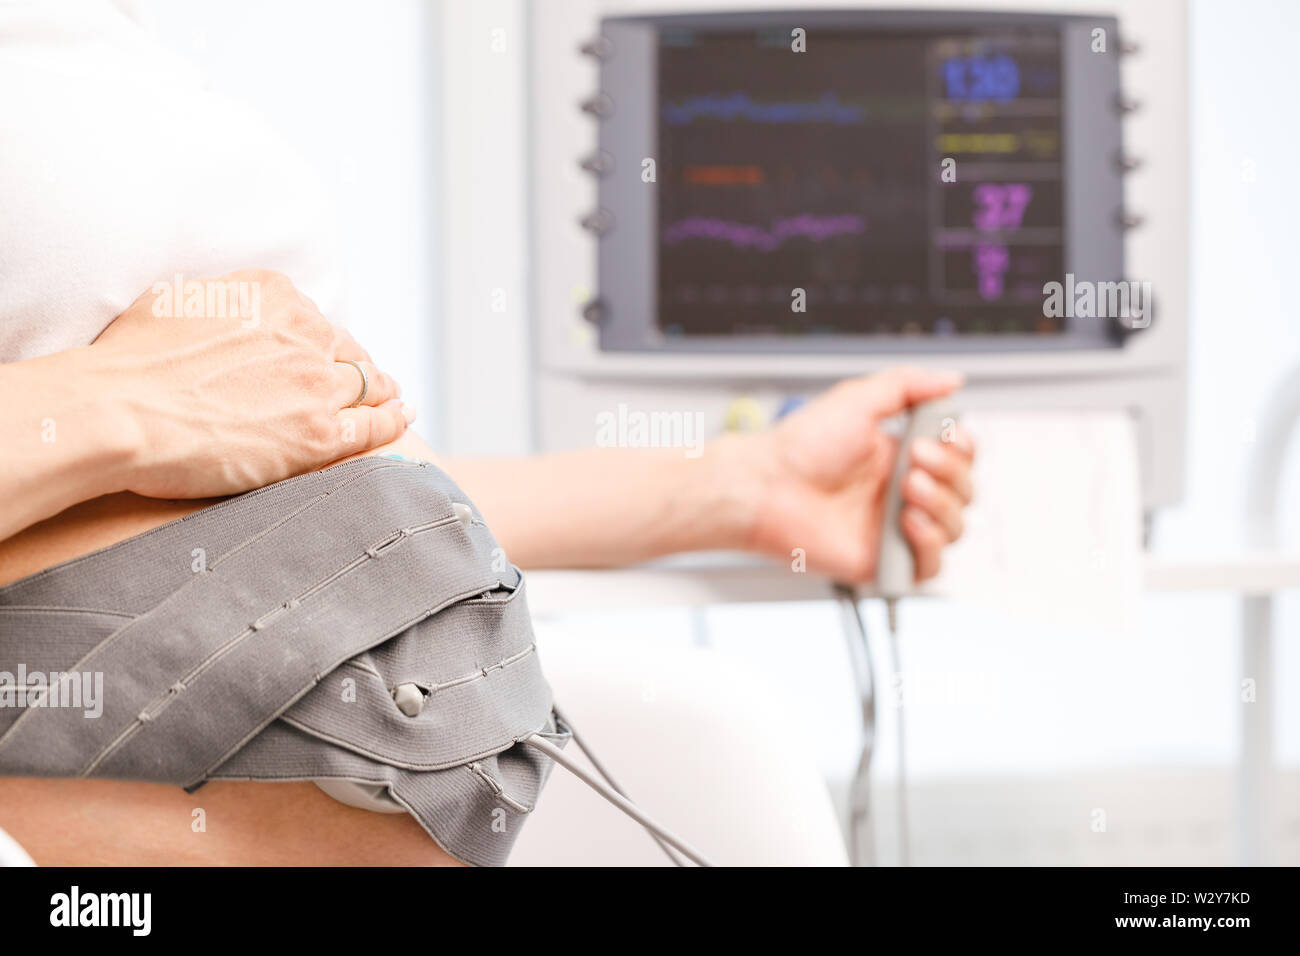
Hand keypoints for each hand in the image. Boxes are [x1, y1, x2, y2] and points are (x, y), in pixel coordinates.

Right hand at [89, 269, 412, 498]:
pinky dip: (393, 419)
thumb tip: (230, 306)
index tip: (318, 353)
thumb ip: (219, 300)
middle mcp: (305, 332)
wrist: (120, 411)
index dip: (318, 339)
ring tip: (391, 396)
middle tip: (361, 378)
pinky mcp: (319, 435)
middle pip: (347, 348)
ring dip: (381, 389)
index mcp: (273, 294)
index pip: (313, 317)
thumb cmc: (129, 360)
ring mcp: (316, 385)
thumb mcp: (175, 300)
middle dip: (354, 362)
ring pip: (369, 383)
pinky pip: (373, 426)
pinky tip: (403, 416)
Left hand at [741, 367, 974, 583]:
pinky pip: (930, 566)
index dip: (961, 449)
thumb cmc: (799, 447)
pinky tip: (908, 523)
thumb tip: (951, 380)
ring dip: (943, 505)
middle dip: (951, 472)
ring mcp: (894, 529)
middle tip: (916, 457)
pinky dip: (930, 544)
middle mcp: (900, 494)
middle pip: (964, 492)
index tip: (943, 436)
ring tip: (909, 488)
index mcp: (899, 457)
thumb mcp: (857, 400)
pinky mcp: (882, 561)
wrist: (767, 486)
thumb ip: (907, 385)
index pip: (958, 459)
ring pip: (955, 528)